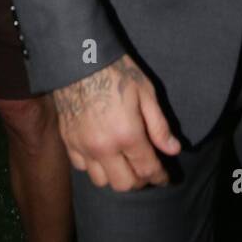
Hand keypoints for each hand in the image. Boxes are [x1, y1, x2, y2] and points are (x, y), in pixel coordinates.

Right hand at [52, 54, 181, 190]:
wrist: (79, 58)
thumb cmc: (116, 71)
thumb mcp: (146, 92)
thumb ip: (159, 126)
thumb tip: (173, 149)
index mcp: (126, 134)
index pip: (147, 169)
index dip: (160, 177)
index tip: (165, 178)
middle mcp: (103, 147)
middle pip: (124, 184)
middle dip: (140, 181)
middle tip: (147, 170)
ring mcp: (82, 146)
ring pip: (102, 181)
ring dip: (116, 177)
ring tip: (125, 164)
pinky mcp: (68, 141)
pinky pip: (83, 168)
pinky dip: (96, 167)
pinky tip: (104, 154)